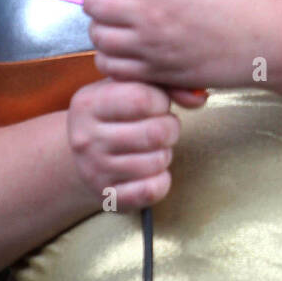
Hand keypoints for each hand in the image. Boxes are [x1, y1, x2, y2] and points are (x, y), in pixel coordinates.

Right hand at [66, 77, 204, 213]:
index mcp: (88, 103)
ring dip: (165, 154)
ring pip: (157, 162)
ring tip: (153, 148)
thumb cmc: (116, 112)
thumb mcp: (129, 86)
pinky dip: (161, 181)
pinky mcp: (107, 197)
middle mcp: (85, 138)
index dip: (161, 101)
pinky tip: (152, 172)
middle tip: (163, 128)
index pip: (142, 98)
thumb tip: (199, 97)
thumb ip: (164, 82)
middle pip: (155, 133)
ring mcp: (94, 171)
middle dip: (170, 129)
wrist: (82, 154)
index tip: (157, 105)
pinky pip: (151, 191)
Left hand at [82, 0, 281, 89]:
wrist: (270, 41)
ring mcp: (152, 47)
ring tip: (121, 22)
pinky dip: (111, 57)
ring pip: (98, 38)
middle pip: (93, 3)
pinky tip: (127, 48)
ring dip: (103, 26)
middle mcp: (152, 15)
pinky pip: (112, 68)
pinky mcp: (158, 73)